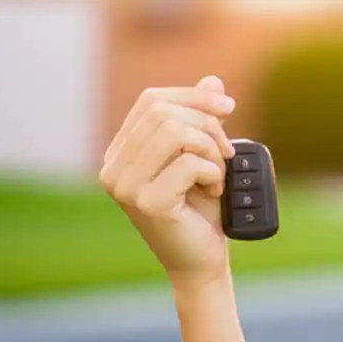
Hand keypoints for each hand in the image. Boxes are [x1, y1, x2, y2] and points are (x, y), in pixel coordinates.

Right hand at [98, 75, 238, 290]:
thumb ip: (202, 120)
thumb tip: (213, 81)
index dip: (193, 96)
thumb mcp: (203, 157)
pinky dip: (213, 172)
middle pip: (165, 113)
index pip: (151, 101)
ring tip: (219, 172)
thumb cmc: (201, 210)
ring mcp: (126, 187)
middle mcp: (114, 168)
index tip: (228, 106)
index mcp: (121, 152)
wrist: (201, 261)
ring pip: (176, 133)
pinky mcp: (148, 203)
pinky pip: (189, 164)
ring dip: (211, 148)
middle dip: (208, 125)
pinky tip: (215, 190)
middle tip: (228, 151)